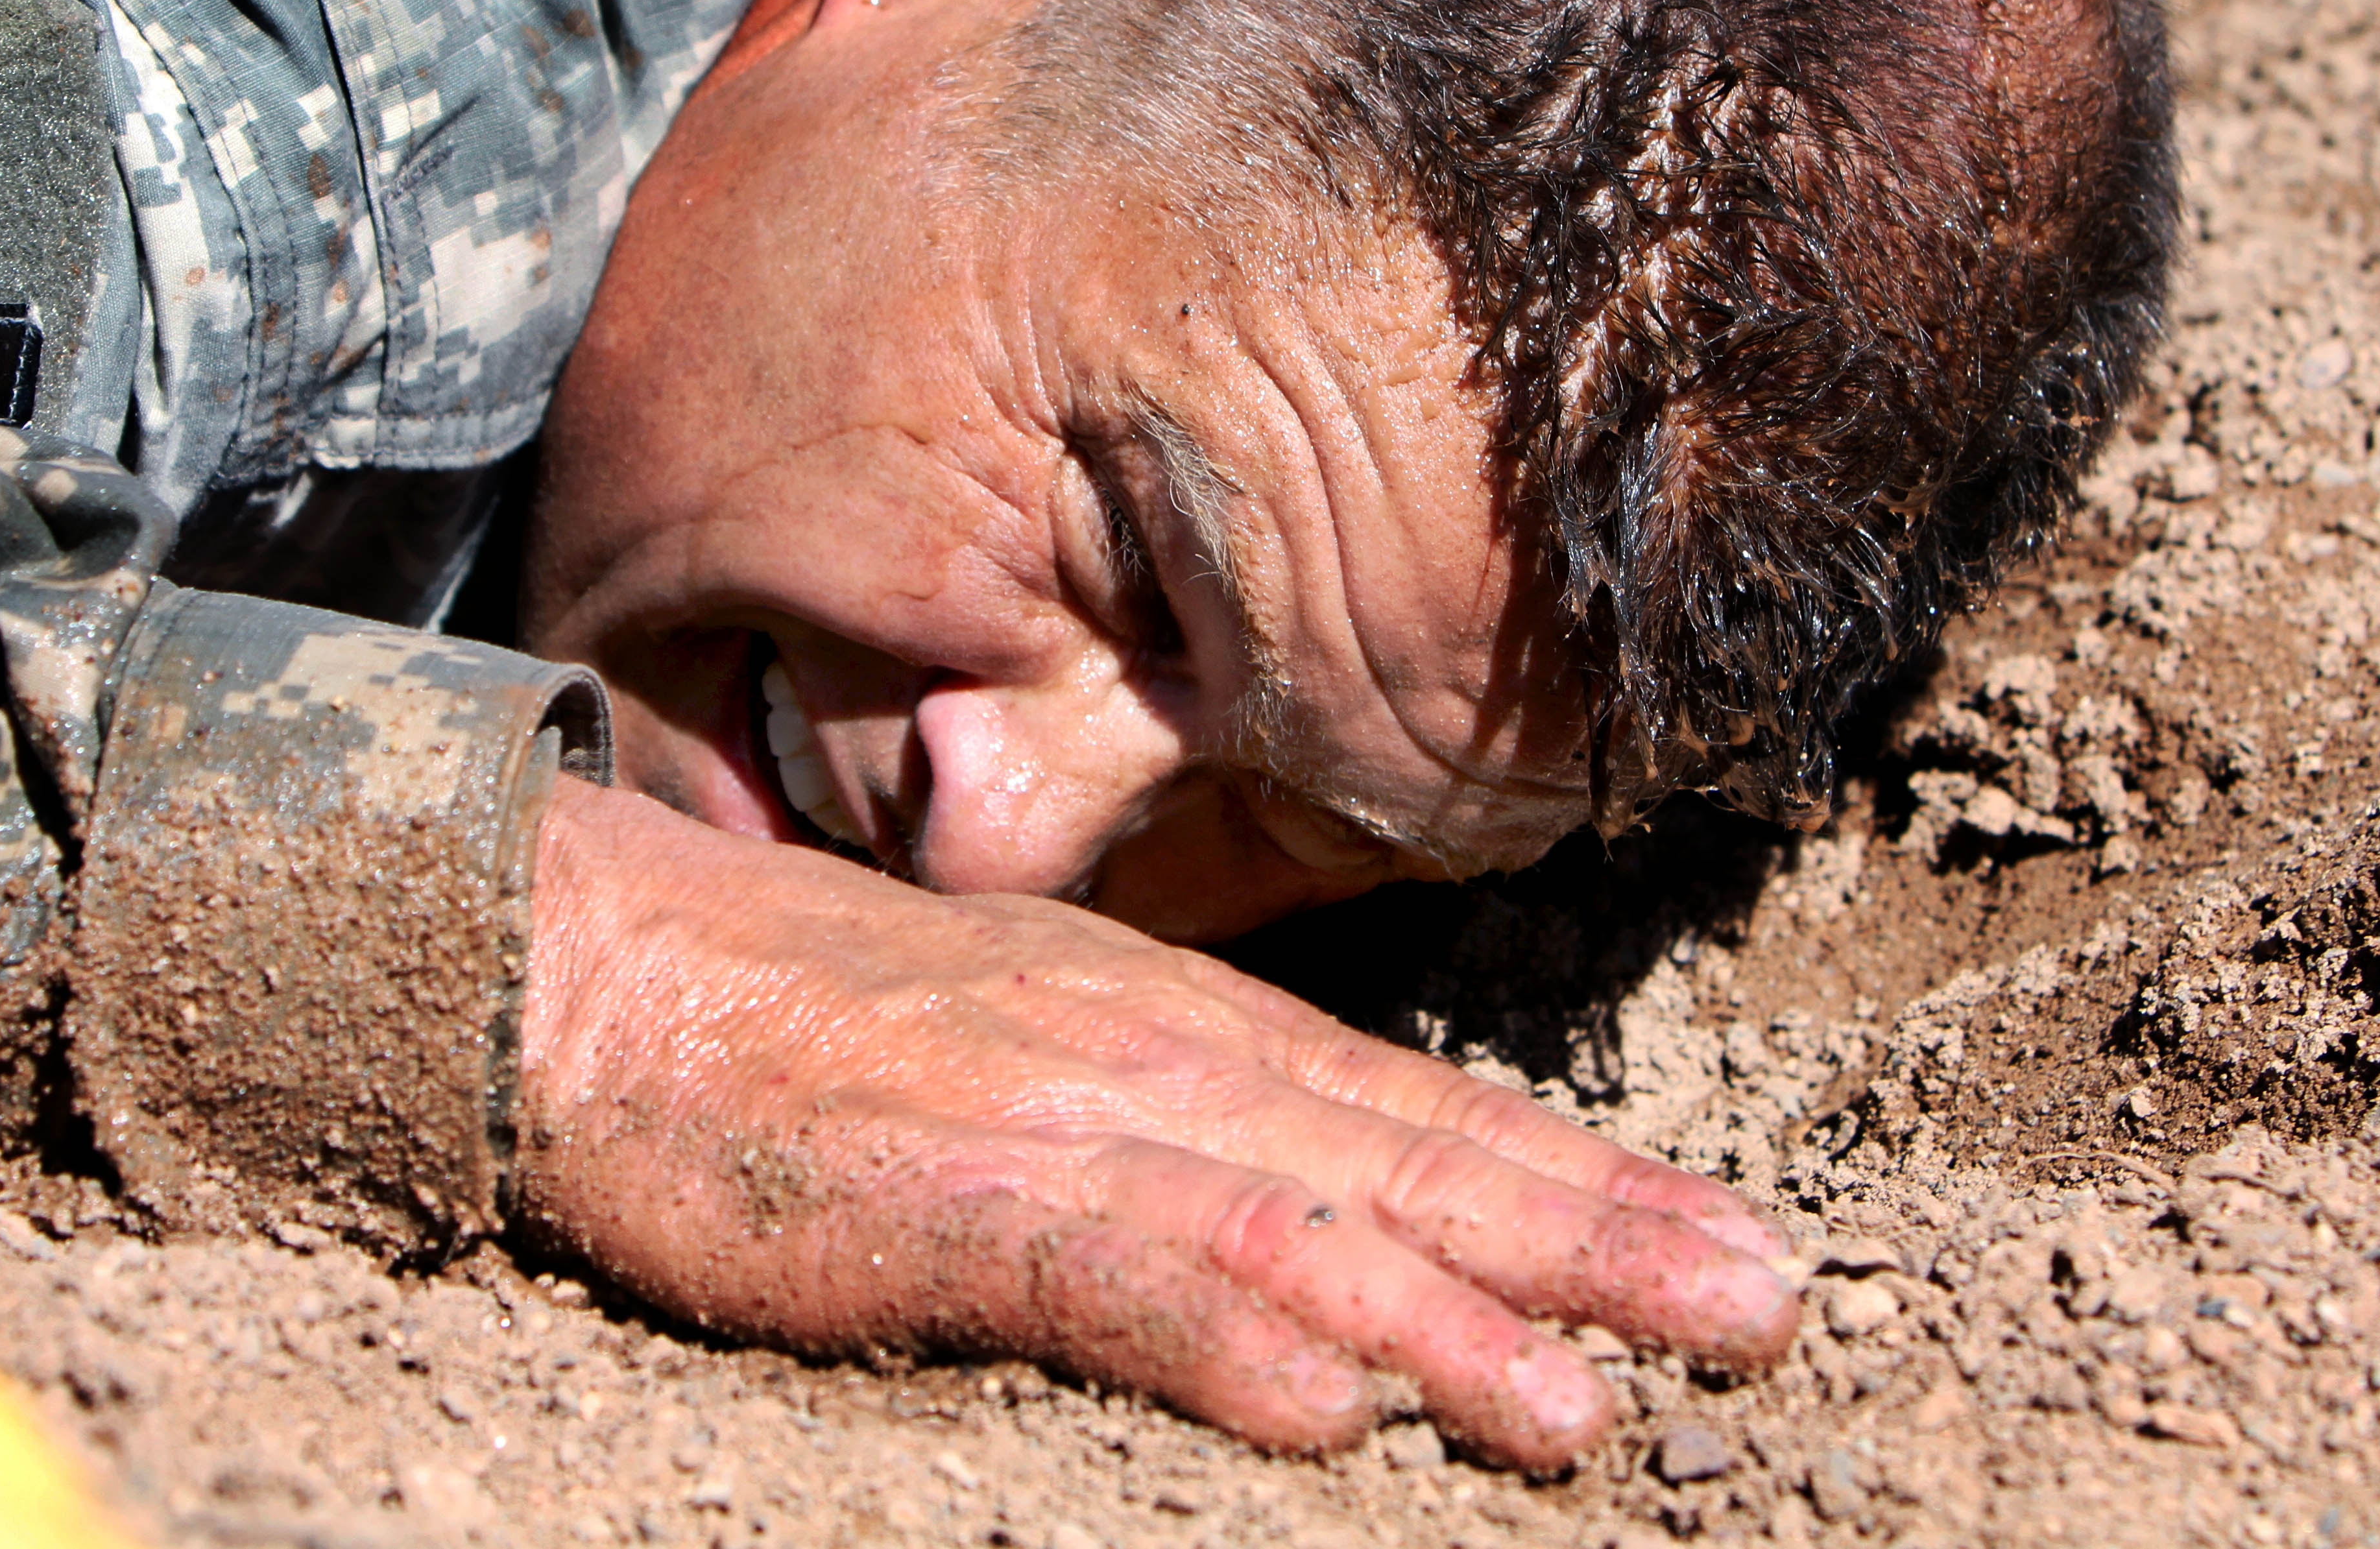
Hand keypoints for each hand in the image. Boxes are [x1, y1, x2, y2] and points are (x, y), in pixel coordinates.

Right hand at [512, 780, 1797, 1465]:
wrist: (614, 966)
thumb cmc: (821, 1021)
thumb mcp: (1042, 1037)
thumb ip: (1179, 1116)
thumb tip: (1331, 1215)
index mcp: (1180, 1029)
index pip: (1420, 1113)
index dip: (1585, 1184)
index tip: (1733, 1243)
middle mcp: (1149, 1063)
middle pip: (1404, 1162)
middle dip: (1591, 1243)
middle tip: (1765, 1309)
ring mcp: (1046, 1128)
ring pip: (1284, 1229)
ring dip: (1442, 1320)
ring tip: (1585, 1411)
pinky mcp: (933, 1205)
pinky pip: (1095, 1281)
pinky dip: (1213, 1338)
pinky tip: (1319, 1412)